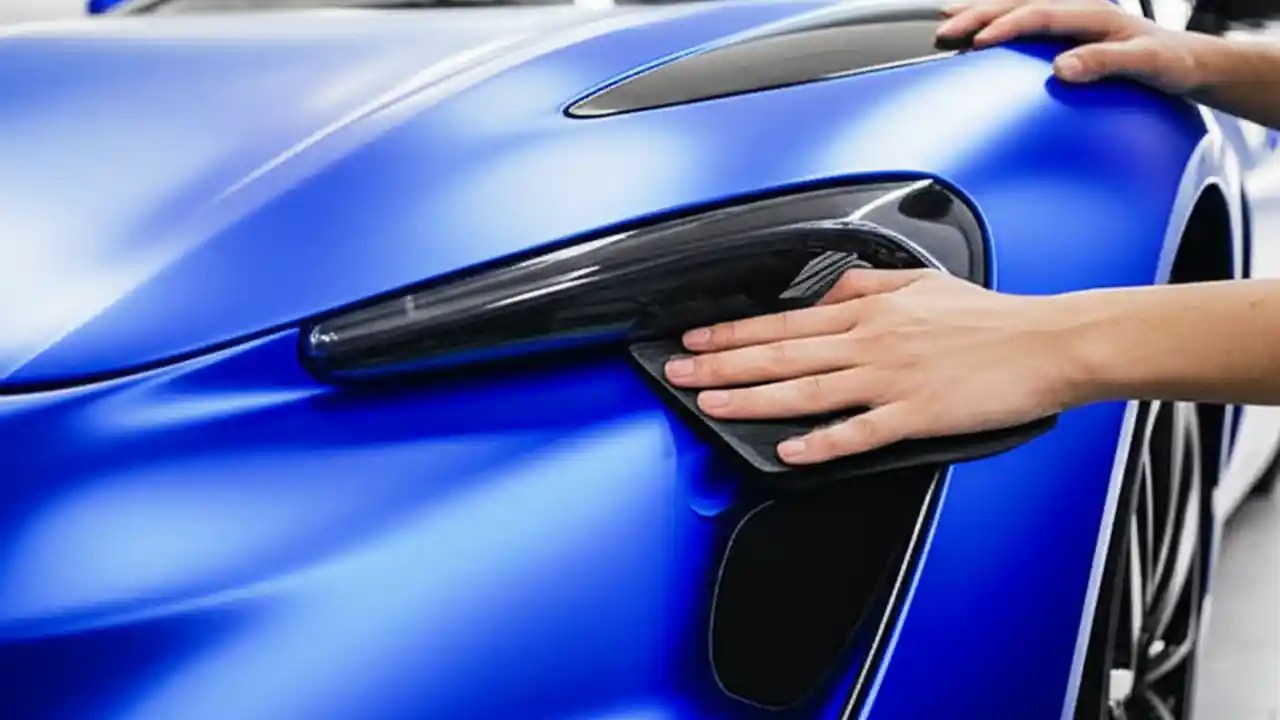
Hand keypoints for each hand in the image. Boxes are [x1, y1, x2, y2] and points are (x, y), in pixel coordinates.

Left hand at [664, 270, 1081, 464]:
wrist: (1047, 342)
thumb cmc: (989, 318)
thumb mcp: (920, 282)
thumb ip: (865, 284)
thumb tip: (825, 288)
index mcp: (870, 311)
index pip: (785, 321)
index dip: (734, 333)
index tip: (696, 340)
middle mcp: (871, 341)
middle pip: (781, 354)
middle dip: (722, 365)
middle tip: (680, 375)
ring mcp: (891, 378)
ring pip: (806, 389)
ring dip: (752, 399)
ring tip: (712, 406)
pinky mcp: (916, 413)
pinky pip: (858, 431)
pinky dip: (821, 442)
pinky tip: (789, 451)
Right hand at [937, 0, 1202, 93]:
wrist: (1188, 60)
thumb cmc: (1171, 63)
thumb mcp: (1147, 65)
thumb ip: (1105, 64)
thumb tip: (1062, 69)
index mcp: (1095, 14)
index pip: (1041, 13)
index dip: (1007, 25)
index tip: (978, 40)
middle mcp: (1080, 8)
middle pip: (1020, 3)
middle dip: (979, 14)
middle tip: (947, 29)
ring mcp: (1072, 16)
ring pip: (1016, 5)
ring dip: (980, 11)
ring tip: (948, 18)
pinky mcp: (1067, 28)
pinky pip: (1023, 15)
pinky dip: (995, 17)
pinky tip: (977, 23)